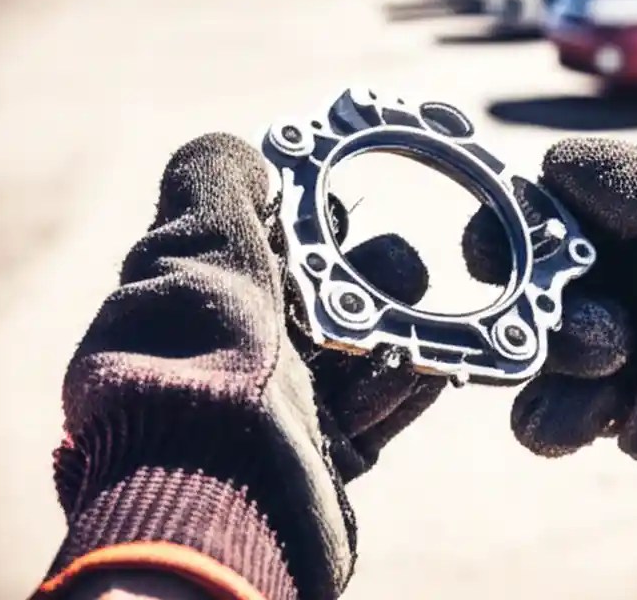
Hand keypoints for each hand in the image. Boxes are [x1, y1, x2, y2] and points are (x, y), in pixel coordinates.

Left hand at [48, 134, 440, 599]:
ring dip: (399, 329)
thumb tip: (244, 145)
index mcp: (202, 297)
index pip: (269, 238)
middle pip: (328, 292)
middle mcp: (238, 351)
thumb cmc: (201, 356)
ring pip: (364, 348)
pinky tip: (442, 364)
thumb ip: (215, 181)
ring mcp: (284, 405)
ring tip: (419, 322)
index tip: (341, 202)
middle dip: (368, 273)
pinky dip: (411, 384)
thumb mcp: (195, 243)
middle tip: (392, 266)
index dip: (311, 214)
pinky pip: (382, 408)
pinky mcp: (327, 453)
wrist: (216, 491)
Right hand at [469, 138, 636, 597]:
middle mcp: (617, 279)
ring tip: (617, 360)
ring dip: (555, 352)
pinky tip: (602, 414)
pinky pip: (549, 414)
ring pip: (527, 345)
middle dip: (521, 288)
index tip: (516, 239)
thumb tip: (557, 162)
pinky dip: (558, 416)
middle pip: (519, 275)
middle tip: (557, 304)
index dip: (519, 218)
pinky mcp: (615, 413)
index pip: (550, 204)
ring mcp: (612, 347)